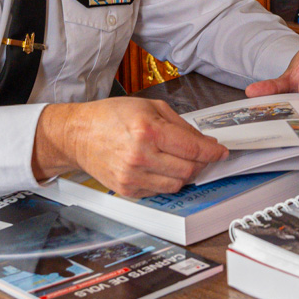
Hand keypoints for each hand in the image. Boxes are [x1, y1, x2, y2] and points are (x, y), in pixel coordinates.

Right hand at [32, 98, 227, 196]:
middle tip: (202, 155)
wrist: (78, 134)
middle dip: (201, 162)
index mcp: (148, 131)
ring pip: (177, 184)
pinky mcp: (127, 189)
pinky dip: (167, 181)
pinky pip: (159, 191)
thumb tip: (204, 142)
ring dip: (186, 174)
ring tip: (180, 160)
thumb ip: (180, 125)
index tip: (220, 152)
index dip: (212, 152)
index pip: (192, 148)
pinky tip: (160, 167)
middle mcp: (140, 156)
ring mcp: (132, 176)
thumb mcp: (149, 107)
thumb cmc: (110, 116)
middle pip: (188, 169)